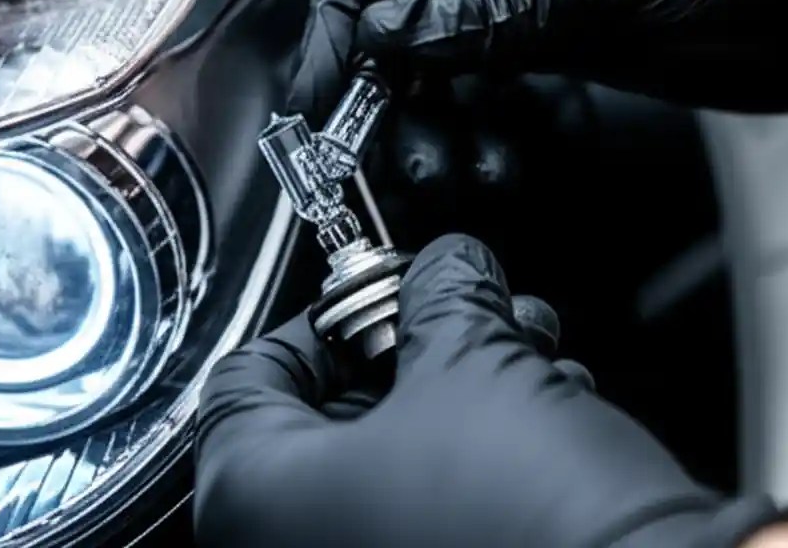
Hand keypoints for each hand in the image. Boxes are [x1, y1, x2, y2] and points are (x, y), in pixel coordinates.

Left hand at [194, 234, 787, 547]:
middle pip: (328, 415)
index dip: (316, 320)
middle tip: (459, 310)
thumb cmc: (535, 515)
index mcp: (256, 496)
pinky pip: (427, 505)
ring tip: (522, 344)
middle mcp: (290, 547)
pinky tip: (542, 406)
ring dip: (460, 388)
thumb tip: (446, 267)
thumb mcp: (473, 362)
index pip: (246, 378)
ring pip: (391, 458)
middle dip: (411, 347)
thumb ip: (442, 292)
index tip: (369, 296)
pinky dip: (477, 450)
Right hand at [290, 0, 787, 118]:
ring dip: (432, 123)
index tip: (321, 84)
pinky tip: (491, 162)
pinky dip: (487, 135)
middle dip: (383, 85)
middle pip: (405, 9)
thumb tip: (385, 38)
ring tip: (442, 166)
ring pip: (447, 63)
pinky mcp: (576, 42)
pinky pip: (503, 95)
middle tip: (376, 142)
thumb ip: (480, 5)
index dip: (342, 12)